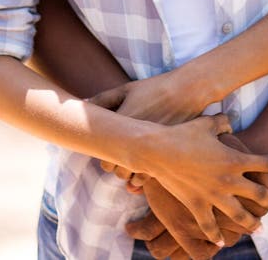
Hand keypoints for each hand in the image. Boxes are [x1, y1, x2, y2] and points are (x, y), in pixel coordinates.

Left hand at [93, 71, 210, 183]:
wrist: (186, 91)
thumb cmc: (153, 88)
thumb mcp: (125, 90)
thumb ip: (102, 99)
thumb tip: (82, 104)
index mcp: (123, 127)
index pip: (104, 161)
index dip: (104, 157)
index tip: (109, 149)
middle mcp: (136, 141)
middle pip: (116, 172)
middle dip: (116, 166)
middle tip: (121, 155)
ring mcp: (153, 151)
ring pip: (132, 179)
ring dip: (130, 174)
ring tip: (134, 160)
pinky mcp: (167, 156)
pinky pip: (149, 179)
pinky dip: (144, 178)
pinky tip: (145, 165)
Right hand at [136, 114, 267, 247]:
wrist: (160, 151)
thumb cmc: (184, 133)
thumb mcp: (207, 123)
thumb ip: (223, 122)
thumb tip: (230, 121)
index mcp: (233, 159)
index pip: (263, 162)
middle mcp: (228, 180)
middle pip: (258, 194)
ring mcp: (213, 196)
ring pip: (240, 215)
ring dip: (252, 223)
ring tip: (260, 228)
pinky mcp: (197, 206)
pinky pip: (209, 226)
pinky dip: (216, 235)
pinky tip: (221, 242)